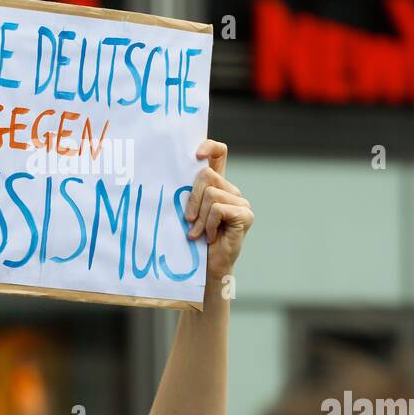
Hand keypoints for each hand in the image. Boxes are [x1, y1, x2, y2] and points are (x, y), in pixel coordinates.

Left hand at [183, 139, 253, 279]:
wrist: (207, 268)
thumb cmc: (193, 240)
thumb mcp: (187, 211)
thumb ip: (186, 193)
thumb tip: (168, 175)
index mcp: (218, 185)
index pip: (219, 153)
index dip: (209, 146)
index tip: (196, 154)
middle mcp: (231, 190)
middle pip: (206, 175)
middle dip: (191, 198)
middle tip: (188, 220)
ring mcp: (241, 202)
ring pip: (211, 194)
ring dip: (199, 217)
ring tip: (198, 233)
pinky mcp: (245, 214)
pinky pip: (218, 208)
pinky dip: (209, 224)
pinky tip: (211, 236)